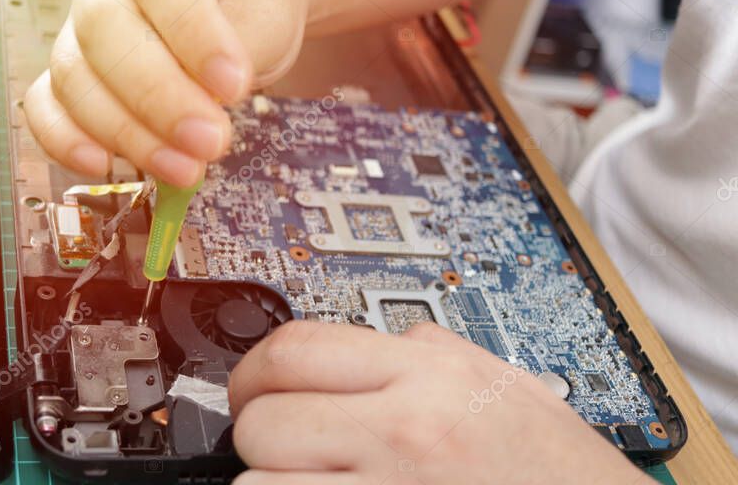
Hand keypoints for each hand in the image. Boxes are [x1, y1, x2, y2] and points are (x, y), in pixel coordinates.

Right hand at [24, 0, 310, 186]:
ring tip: (185, 167)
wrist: (243, 3)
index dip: (194, 35)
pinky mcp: (70, 66)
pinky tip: (105, 166)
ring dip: (128, 132)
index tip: (233, 86)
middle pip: (105, 27)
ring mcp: (77, 15)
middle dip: (158, 96)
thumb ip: (237, 54)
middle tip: (209, 141)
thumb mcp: (266, 13)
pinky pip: (47, 104)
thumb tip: (202, 114)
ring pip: (75, 74)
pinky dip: (67, 140)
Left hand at [228, 321, 652, 484]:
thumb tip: (369, 342)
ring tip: (304, 483)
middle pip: (263, 417)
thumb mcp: (499, 383)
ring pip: (261, 482)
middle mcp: (403, 428)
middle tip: (276, 445)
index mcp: (427, 375)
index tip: (254, 388)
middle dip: (258, 432)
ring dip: (269, 483)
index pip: (294, 349)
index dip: (254, 370)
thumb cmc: (559, 469)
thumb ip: (425, 355)